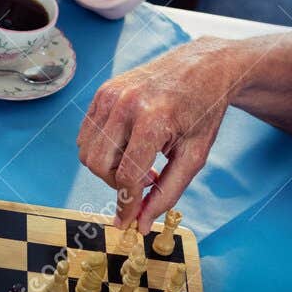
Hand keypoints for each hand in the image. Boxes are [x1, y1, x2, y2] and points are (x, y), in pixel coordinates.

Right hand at [78, 39, 240, 229]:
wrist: (203, 67)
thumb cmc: (203, 111)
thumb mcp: (195, 155)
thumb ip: (167, 193)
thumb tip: (140, 224)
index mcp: (153, 119)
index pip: (126, 176)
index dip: (127, 204)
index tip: (128, 222)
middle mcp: (126, 104)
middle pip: (100, 165)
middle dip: (118, 184)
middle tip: (145, 179)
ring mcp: (110, 94)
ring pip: (88, 152)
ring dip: (109, 167)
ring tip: (140, 160)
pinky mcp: (103, 91)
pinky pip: (87, 133)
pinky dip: (103, 149)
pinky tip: (129, 145)